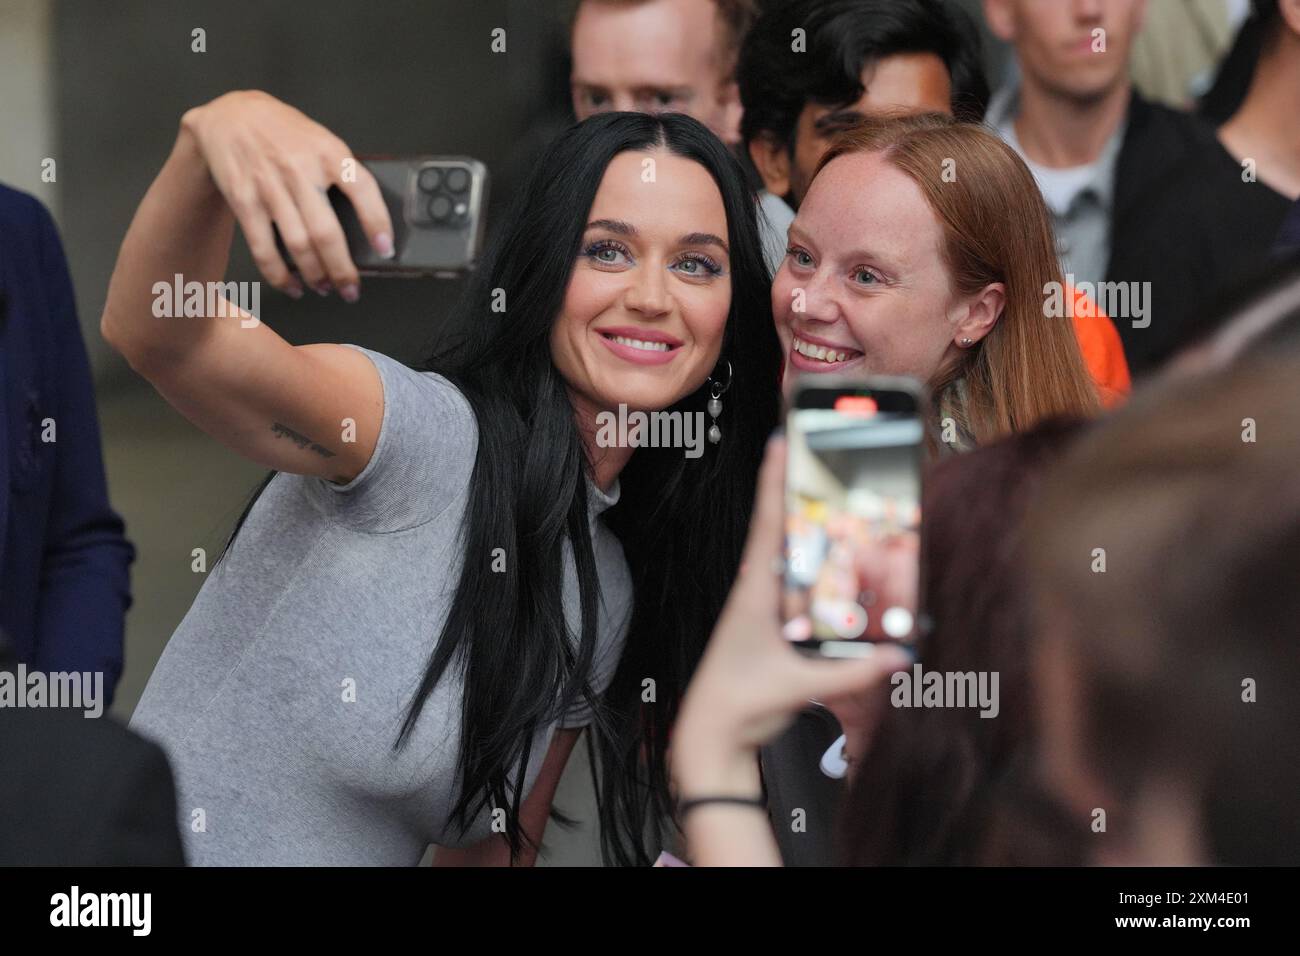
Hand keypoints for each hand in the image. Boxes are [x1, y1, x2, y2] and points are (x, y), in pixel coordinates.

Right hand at [180, 90, 393, 297]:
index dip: (377, 222)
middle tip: (351, 289)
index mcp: (328, 152)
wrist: (232, 116)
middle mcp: (299, 169)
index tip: (386, 249)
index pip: (362, 189)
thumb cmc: (287, 134)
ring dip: (315, 276)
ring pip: (298, 245)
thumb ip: (343, 174)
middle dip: (342, 269)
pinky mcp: (245, 201)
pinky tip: (293, 286)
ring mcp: (269, 187)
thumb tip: (370, 226)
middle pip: (326, 232)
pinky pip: (264, 248)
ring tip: (326, 288)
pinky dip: (280, 275)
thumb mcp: (322, 139)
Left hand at [671, 436, 910, 795]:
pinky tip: (840, 571)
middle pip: (783, 533)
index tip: (780, 441)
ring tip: (837, 505)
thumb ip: (852, 673)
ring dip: (811, 534)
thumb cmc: (739, 706)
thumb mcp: (798, 685)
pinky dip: (817, 575)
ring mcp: (763, 612)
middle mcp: (757, 595)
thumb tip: (900, 657)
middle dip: (800, 496)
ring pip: (791, 561)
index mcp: (754, 595)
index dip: (774, 482)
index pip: (767, 525)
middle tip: (822, 461)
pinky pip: (798, 590)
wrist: (711, 739)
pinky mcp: (772, 630)